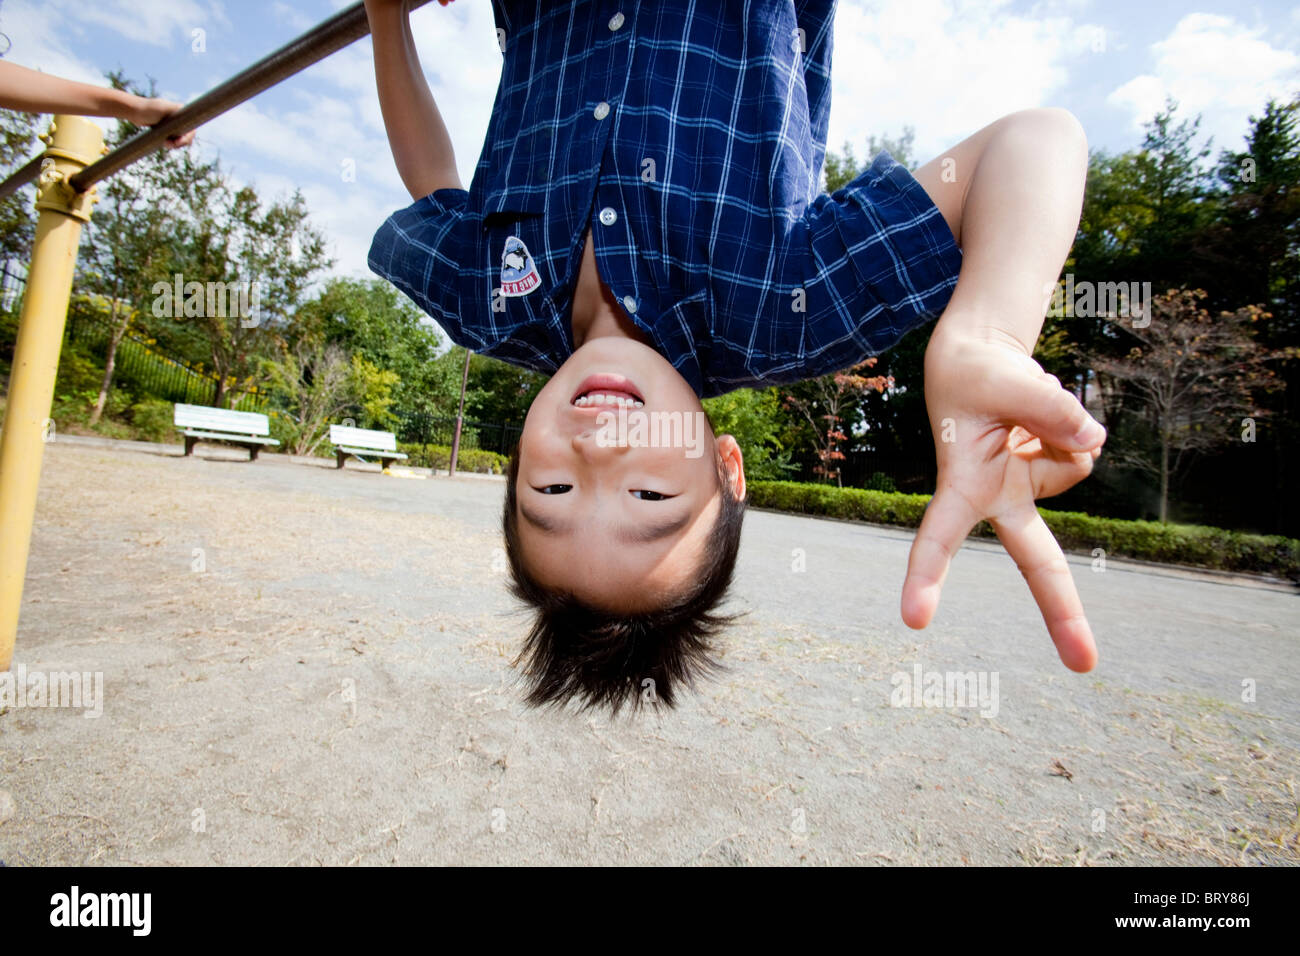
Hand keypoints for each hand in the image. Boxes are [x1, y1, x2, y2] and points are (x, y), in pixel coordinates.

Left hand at [123, 96, 194, 147]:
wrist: (134, 112)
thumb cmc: (148, 108)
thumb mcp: (163, 108)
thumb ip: (176, 109)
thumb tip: (189, 111)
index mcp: (181, 112)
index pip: (192, 129)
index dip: (188, 138)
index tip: (178, 142)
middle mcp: (179, 118)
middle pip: (187, 136)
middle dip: (180, 143)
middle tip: (170, 145)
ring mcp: (173, 124)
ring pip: (181, 139)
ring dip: (175, 144)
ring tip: (165, 144)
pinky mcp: (166, 129)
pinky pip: (173, 140)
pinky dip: (170, 144)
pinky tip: (164, 143)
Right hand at [902, 325, 1105, 671]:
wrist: (982, 359)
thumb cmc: (975, 374)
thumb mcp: (1003, 379)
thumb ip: (1052, 410)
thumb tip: (1096, 442)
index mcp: (963, 486)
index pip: (939, 536)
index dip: (926, 576)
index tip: (914, 620)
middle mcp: (998, 499)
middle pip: (1037, 561)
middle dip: (1062, 613)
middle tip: (1085, 666)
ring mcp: (1031, 490)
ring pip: (1075, 461)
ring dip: (1058, 421)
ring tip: (1023, 403)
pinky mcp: (1054, 474)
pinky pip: (1085, 446)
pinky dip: (1072, 421)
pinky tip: (1040, 413)